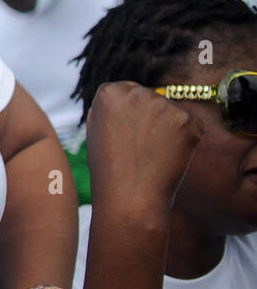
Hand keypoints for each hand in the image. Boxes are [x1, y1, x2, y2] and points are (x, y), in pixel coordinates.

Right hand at [87, 81, 202, 211]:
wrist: (130, 196)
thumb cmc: (110, 169)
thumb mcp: (97, 131)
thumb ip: (111, 109)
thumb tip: (128, 94)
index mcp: (109, 92)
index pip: (127, 92)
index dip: (129, 115)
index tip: (125, 136)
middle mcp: (136, 92)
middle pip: (151, 98)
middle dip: (150, 118)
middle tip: (141, 148)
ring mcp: (162, 104)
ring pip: (171, 112)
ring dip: (168, 129)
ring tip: (153, 154)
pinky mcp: (186, 119)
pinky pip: (191, 125)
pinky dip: (186, 140)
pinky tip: (169, 156)